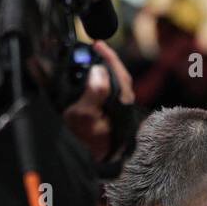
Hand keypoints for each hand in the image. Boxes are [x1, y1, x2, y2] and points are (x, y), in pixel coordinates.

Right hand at [62, 41, 135, 162]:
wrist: (85, 161)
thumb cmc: (84, 140)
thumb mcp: (83, 115)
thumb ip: (94, 92)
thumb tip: (99, 71)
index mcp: (120, 103)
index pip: (119, 73)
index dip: (109, 57)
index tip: (97, 44)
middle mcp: (123, 106)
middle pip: (119, 76)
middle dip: (107, 61)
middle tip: (95, 49)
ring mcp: (119, 110)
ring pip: (116, 84)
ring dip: (104, 71)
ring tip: (92, 60)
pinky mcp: (112, 114)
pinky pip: (109, 91)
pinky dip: (101, 82)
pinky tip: (92, 79)